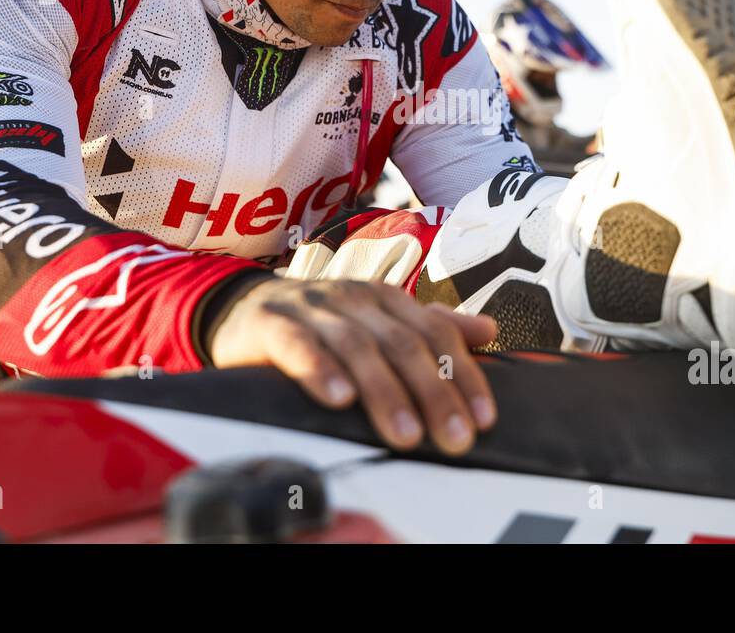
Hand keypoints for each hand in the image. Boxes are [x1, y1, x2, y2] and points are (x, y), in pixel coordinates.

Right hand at [209, 278, 497, 454]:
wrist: (244, 306)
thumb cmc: (322, 324)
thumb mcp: (378, 322)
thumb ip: (432, 327)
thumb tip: (490, 329)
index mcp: (386, 299)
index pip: (437, 333)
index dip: (464, 374)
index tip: (484, 419)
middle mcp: (355, 297)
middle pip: (403, 344)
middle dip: (434, 393)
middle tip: (454, 438)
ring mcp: (313, 308)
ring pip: (357, 347)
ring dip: (385, 392)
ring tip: (406, 434)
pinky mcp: (272, 324)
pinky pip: (299, 345)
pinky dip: (320, 370)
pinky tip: (339, 400)